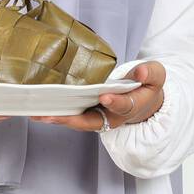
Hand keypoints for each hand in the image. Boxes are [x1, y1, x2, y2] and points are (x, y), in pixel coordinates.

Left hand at [31, 61, 165, 131]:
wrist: (143, 98)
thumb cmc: (147, 85)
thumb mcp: (156, 76)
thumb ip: (150, 73)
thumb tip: (139, 72)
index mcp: (130, 107)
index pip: (123, 106)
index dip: (114, 102)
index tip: (105, 96)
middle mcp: (111, 117)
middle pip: (90, 122)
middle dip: (71, 119)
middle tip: (53, 115)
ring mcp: (97, 116)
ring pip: (76, 121)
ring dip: (57, 118)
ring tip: (37, 113)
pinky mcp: (87, 113)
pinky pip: (70, 115)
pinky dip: (55, 113)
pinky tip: (38, 108)